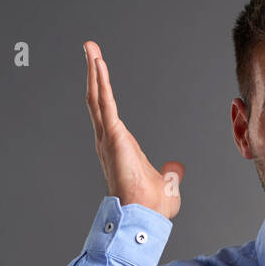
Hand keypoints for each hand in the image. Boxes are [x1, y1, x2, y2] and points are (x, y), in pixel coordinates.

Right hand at [84, 41, 182, 219]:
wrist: (144, 216)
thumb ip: (169, 175)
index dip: (103, 94)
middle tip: (90, 51)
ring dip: (94, 72)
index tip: (100, 77)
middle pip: (97, 100)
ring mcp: (108, 137)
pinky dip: (101, 81)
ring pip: (97, 97)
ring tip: (90, 48)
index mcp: (121, 148)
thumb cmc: (151, 208)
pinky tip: (97, 63)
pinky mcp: (113, 136)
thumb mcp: (166, 186)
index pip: (108, 114)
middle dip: (94, 75)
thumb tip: (174, 171)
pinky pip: (105, 103)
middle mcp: (109, 140)